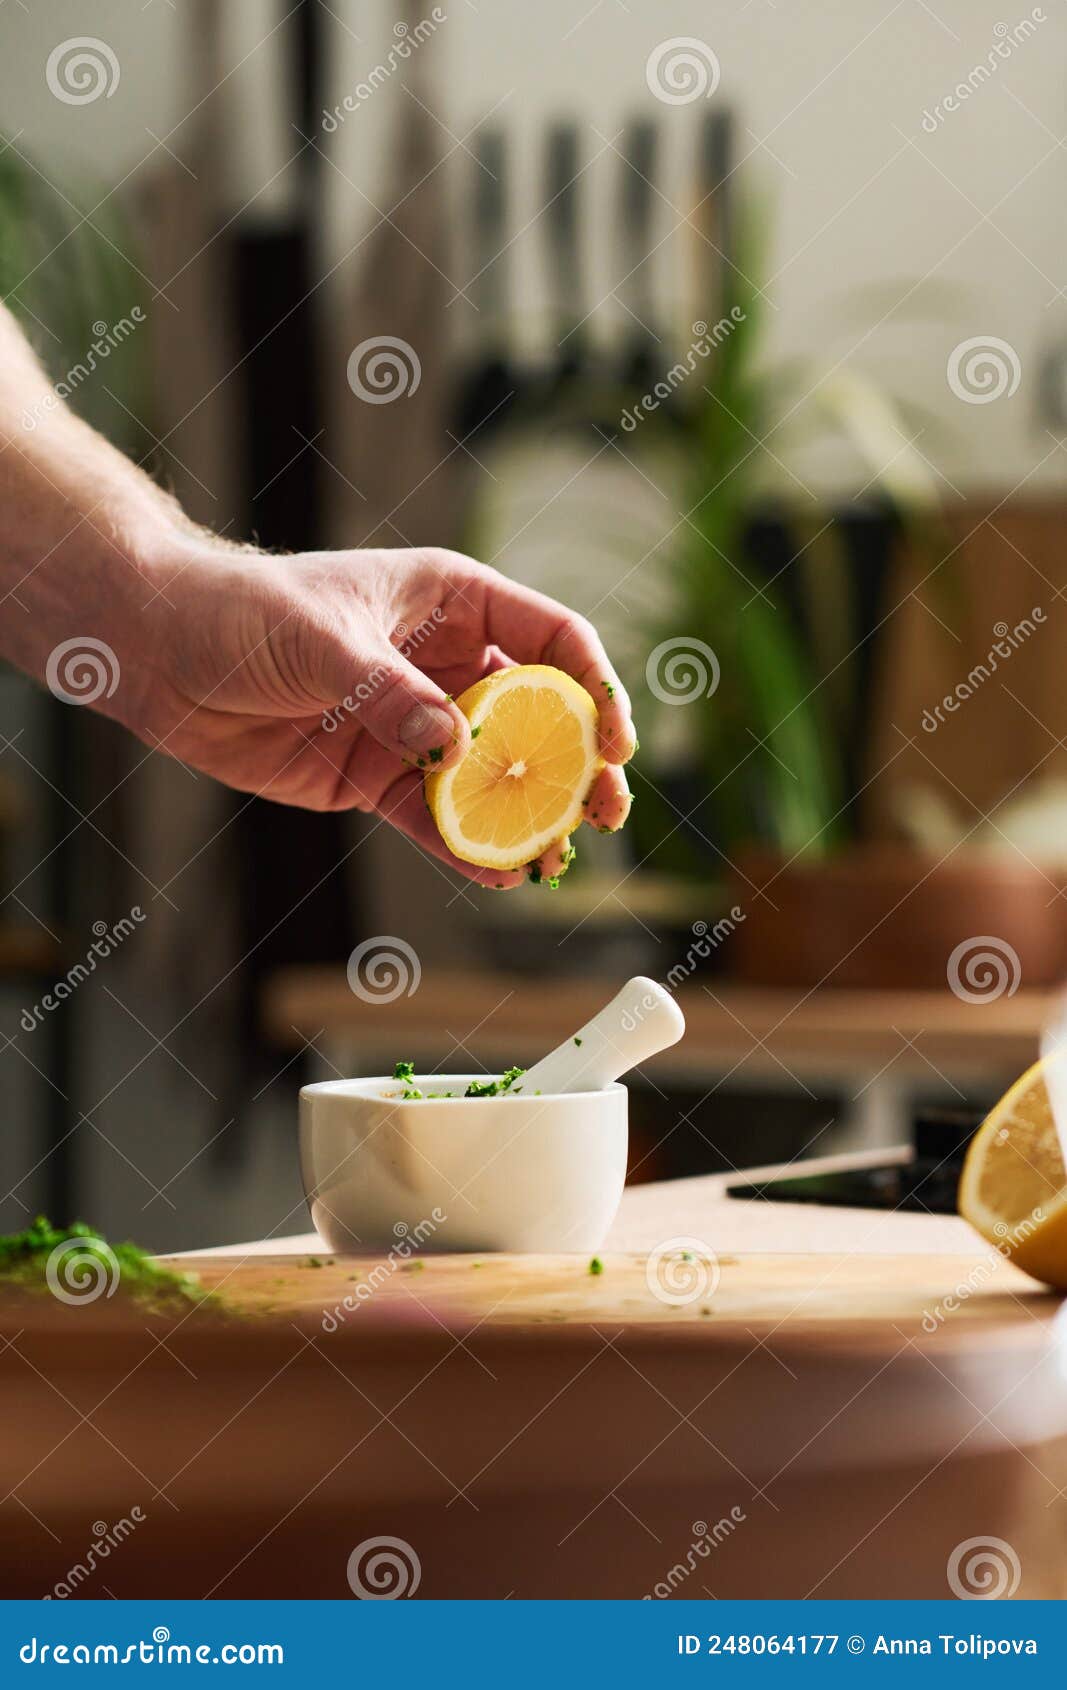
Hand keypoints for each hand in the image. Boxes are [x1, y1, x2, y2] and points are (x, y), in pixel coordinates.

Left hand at [130, 538, 634, 888]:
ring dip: (529, 818)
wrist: (162, 654)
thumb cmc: (243, 613)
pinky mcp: (378, 775)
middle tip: (608, 814)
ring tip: (555, 859)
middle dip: (579, 767)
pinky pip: (437, 817)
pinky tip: (496, 875)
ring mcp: (415, 723)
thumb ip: (390, 695)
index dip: (595, 688)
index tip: (613, 742)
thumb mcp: (322, 641)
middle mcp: (447, 663)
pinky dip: (466, 847)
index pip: (552, 639)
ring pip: (494, 776)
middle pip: (540, 717)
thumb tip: (454, 748)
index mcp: (452, 602)